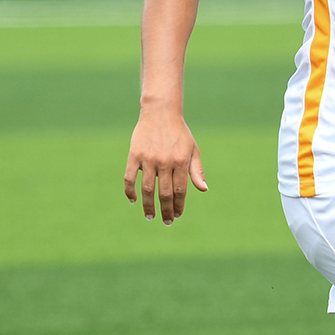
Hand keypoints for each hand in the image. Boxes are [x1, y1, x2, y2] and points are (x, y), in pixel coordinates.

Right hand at [124, 107, 206, 223]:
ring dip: (149, 206)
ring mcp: (148, 159)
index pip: (180, 190)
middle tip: (167, 222)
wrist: (160, 112)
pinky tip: (133, 200)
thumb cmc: (179, 133)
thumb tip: (204, 190)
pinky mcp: (134, 155)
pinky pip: (130, 178)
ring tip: (150, 216)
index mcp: (181, 161)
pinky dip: (130, 191)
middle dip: (166, 211)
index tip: (177, 215)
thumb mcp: (193, 150)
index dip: (179, 205)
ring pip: (148, 189)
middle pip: (164, 193)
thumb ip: (197, 170)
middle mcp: (165, 162)